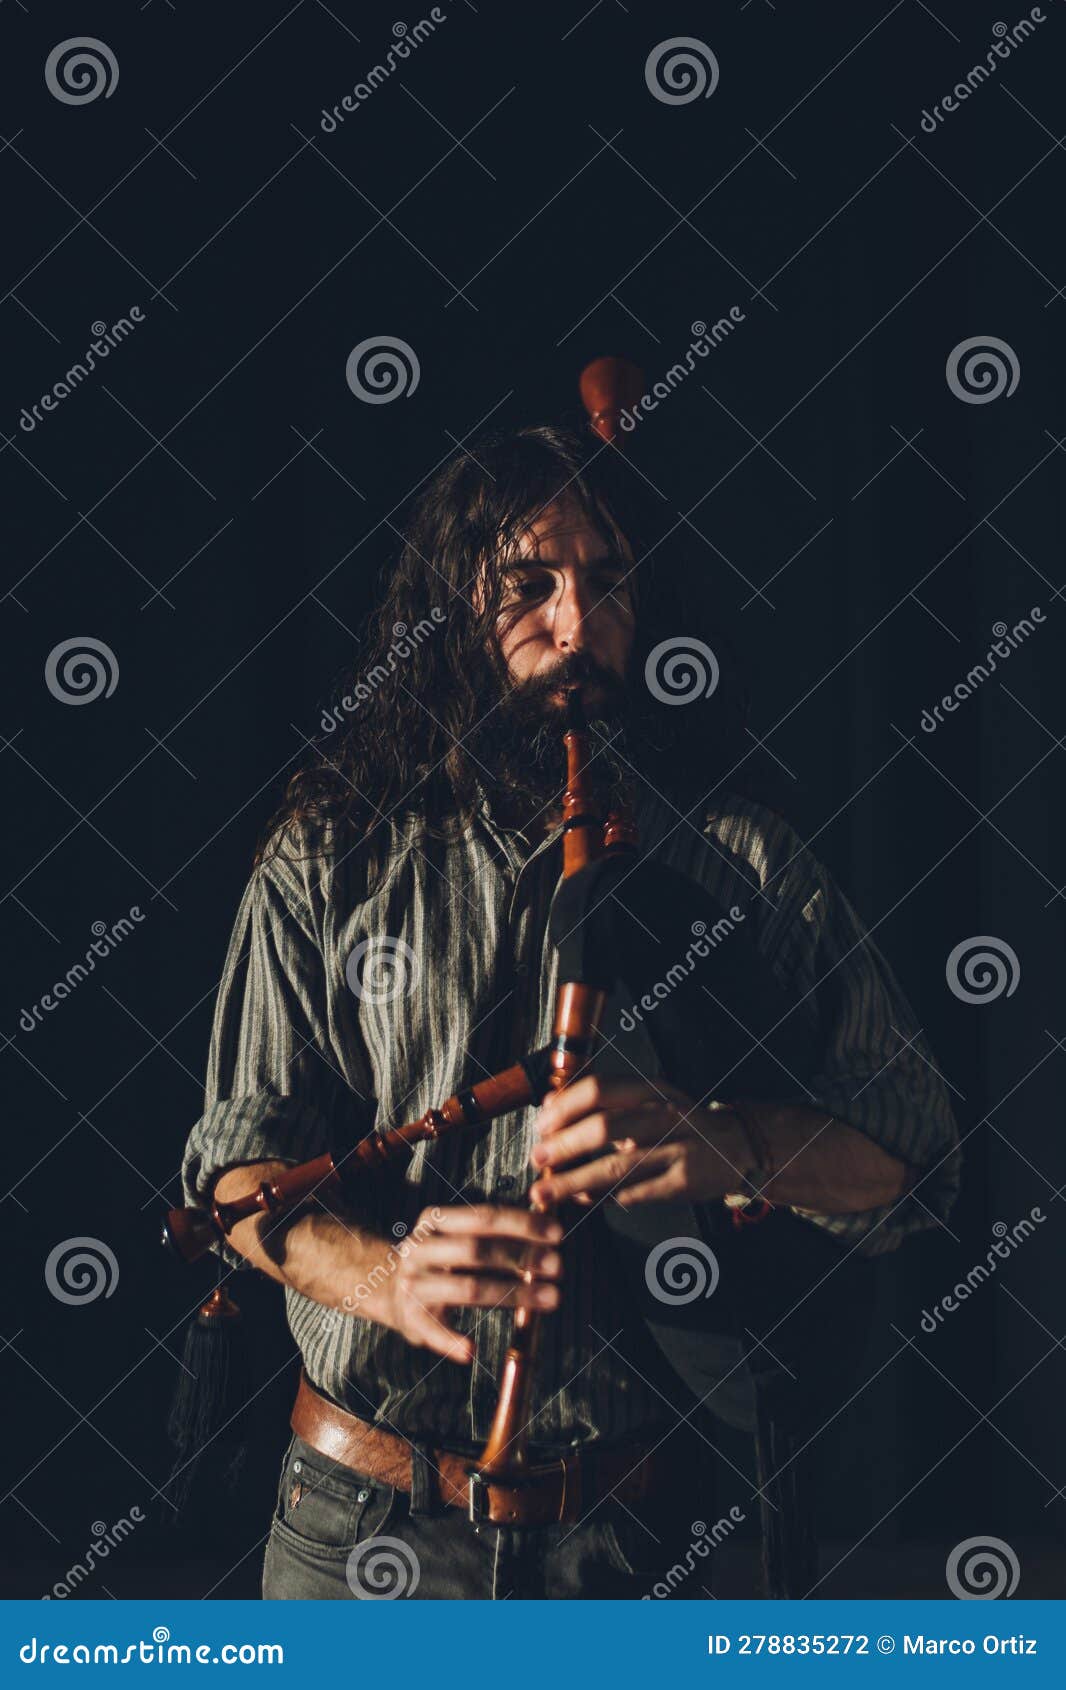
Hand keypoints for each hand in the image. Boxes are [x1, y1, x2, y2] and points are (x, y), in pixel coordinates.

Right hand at [373, 1204, 563, 1363]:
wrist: (387, 1288)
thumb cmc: (442, 1261)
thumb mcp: (458, 1237)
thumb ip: (496, 1235)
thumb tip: (550, 1235)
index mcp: (435, 1221)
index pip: (483, 1216)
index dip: (522, 1223)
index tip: (558, 1234)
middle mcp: (421, 1248)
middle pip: (477, 1250)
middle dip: (522, 1257)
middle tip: (559, 1267)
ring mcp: (414, 1284)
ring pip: (469, 1288)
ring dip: (514, 1294)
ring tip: (551, 1298)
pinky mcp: (410, 1319)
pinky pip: (434, 1331)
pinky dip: (451, 1342)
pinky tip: (472, 1351)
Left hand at [529, 1076, 747, 1209]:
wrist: (738, 1145)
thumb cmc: (680, 1123)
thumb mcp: (649, 1100)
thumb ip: (605, 1105)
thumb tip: (550, 1111)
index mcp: (651, 1089)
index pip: (599, 1089)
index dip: (564, 1107)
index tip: (541, 1124)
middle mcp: (664, 1115)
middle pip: (604, 1127)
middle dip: (564, 1144)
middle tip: (537, 1157)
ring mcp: (676, 1150)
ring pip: (616, 1167)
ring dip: (573, 1180)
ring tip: (544, 1190)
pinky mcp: (683, 1182)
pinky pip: (634, 1193)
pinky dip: (602, 1198)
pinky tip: (580, 1200)